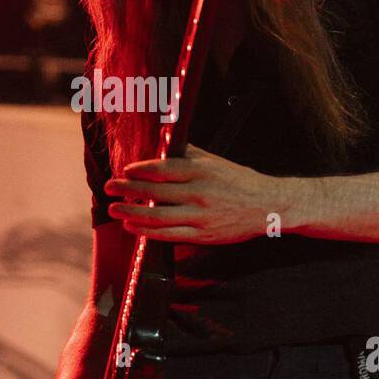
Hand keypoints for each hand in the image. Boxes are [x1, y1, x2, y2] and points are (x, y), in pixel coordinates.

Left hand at [103, 144, 278, 243]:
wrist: (268, 205)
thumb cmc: (238, 181)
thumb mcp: (214, 162)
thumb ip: (187, 154)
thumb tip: (161, 143)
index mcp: (201, 171)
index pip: (163, 169)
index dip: (140, 171)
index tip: (124, 170)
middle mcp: (199, 193)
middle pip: (156, 192)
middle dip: (128, 190)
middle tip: (110, 187)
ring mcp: (200, 216)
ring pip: (158, 216)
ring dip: (132, 212)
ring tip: (114, 208)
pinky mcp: (202, 234)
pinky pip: (169, 234)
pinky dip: (147, 231)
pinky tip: (132, 226)